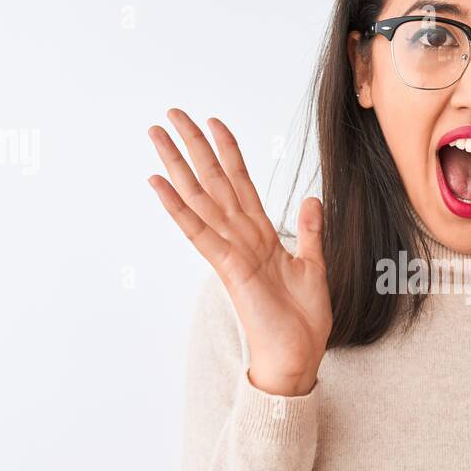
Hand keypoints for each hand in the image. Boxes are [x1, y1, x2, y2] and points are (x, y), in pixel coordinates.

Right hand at [146, 109, 331, 396]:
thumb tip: (311, 199)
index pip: (240, 183)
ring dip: (178, 164)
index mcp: (260, 236)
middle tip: (171, 113)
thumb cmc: (302, 320)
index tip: (214, 122)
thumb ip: (311, 232)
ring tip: (157, 133)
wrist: (296, 356)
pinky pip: (197, 230)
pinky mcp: (226, 266)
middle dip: (193, 146)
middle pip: (212, 181)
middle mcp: (240, 238)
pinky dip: (177, 206)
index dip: (228, 152)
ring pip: (199, 197)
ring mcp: (230, 250)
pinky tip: (156, 181)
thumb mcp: (314, 266)